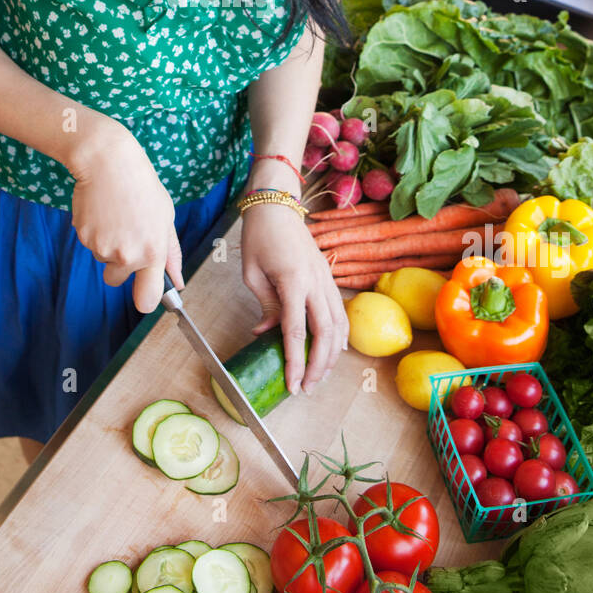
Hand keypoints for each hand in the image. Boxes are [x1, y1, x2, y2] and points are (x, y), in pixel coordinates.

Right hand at [67, 112, 182, 313]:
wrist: (109, 162)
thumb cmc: (142, 187)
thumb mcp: (165, 217)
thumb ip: (171, 254)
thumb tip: (178, 282)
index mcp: (153, 251)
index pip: (148, 298)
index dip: (146, 300)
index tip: (146, 295)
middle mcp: (128, 255)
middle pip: (117, 280)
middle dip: (120, 266)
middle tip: (127, 234)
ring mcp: (103, 247)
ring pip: (103, 259)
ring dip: (108, 243)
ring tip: (117, 214)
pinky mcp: (83, 237)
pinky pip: (90, 244)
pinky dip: (95, 232)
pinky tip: (103, 211)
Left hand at [240, 202, 348, 394]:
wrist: (277, 205)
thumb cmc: (259, 235)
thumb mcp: (252, 273)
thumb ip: (266, 306)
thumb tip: (266, 333)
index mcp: (292, 281)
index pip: (295, 332)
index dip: (295, 362)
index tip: (292, 384)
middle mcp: (315, 282)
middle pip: (325, 334)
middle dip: (318, 366)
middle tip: (306, 388)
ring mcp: (326, 278)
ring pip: (339, 325)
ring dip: (331, 355)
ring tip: (319, 375)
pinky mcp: (329, 276)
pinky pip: (340, 311)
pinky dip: (340, 334)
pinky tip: (335, 350)